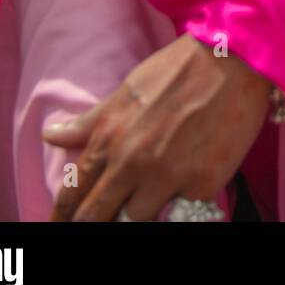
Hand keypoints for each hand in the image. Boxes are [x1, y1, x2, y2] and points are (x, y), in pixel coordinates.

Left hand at [45, 34, 269, 220]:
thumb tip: (50, 135)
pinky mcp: (203, 184)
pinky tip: (186, 190)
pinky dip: (182, 202)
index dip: (63, 214)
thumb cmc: (179, 68)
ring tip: (143, 204)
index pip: (73, 192)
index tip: (62, 223)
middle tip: (94, 225)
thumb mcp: (127, 90)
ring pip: (137, 220)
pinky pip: (184, 209)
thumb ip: (90, 120)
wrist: (234, 59)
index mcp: (109, 139)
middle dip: (91, 225)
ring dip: (137, 214)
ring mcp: (168, 177)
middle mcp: (132, 164)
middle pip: (97, 216)